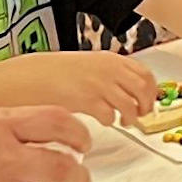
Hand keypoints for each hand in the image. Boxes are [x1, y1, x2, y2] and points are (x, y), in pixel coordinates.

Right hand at [12, 50, 157, 122]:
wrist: (31, 76)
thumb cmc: (54, 73)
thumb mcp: (88, 65)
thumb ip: (108, 74)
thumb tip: (127, 89)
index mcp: (109, 59)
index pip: (144, 73)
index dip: (151, 90)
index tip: (149, 101)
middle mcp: (107, 69)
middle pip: (143, 89)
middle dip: (145, 105)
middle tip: (141, 115)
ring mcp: (98, 84)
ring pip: (130, 104)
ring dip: (130, 116)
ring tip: (123, 121)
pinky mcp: (87, 100)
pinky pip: (110, 115)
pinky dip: (111, 121)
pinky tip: (104, 121)